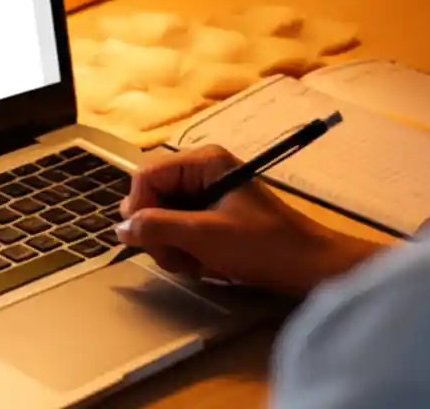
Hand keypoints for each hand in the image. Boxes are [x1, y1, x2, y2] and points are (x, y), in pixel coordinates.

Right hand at [116, 145, 381, 295]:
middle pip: (151, 200)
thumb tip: (120, 228)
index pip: (146, 177)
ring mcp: (206, 196)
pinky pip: (180, 233)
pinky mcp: (212, 218)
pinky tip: (207, 264)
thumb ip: (158, 228)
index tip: (144, 239)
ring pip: (163, 221)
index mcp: (202, 162)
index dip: (138, 208)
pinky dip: (187, 253)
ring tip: (200, 263)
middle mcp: (201, 173)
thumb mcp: (205, 236)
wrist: (309, 267)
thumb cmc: (264, 245)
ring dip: (174, 248)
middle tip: (181, 256)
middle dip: (160, 234)